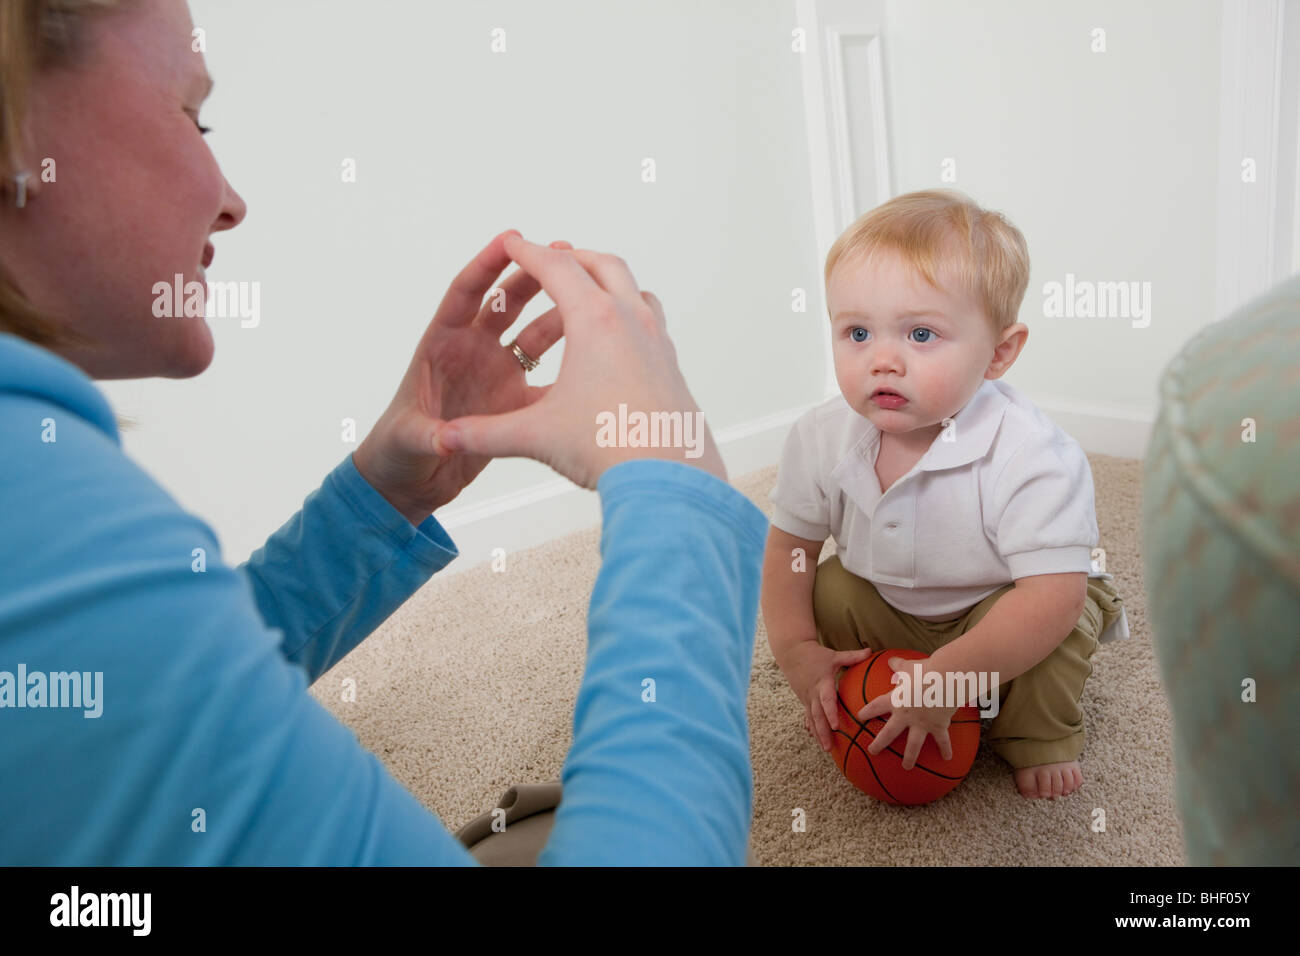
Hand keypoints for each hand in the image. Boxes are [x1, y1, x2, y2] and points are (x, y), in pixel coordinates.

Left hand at [352, 230, 571, 523]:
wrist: (412, 482)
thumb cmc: (396, 451)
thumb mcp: (407, 440)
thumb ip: (428, 436)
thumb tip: (444, 438)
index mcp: (441, 346)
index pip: (465, 295)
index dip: (486, 266)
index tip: (510, 239)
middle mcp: (474, 353)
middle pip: (507, 304)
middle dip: (534, 276)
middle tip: (562, 252)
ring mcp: (499, 374)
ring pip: (535, 335)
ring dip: (560, 315)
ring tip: (590, 296)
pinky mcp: (517, 402)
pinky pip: (550, 381)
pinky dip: (571, 370)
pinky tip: (598, 359)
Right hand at [435, 235, 727, 488]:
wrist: (669, 478)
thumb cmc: (609, 449)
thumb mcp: (537, 437)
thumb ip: (485, 434)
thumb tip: (446, 438)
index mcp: (594, 321)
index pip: (554, 268)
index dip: (526, 252)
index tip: (511, 243)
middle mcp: (630, 319)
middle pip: (599, 264)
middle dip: (569, 257)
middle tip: (545, 260)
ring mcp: (656, 338)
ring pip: (632, 288)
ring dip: (605, 281)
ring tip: (583, 293)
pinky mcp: (671, 362)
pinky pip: (649, 319)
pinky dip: (628, 312)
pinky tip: (615, 338)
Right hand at [777, 641, 875, 751]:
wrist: (792, 653)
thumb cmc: (816, 654)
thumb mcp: (834, 655)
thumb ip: (852, 656)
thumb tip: (870, 651)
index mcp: (821, 682)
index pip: (826, 700)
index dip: (830, 713)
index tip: (837, 726)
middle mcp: (813, 693)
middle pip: (817, 715)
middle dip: (823, 731)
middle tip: (829, 747)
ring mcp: (807, 698)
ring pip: (812, 719)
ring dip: (818, 734)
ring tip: (825, 749)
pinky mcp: (804, 700)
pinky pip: (808, 716)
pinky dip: (812, 728)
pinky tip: (815, 739)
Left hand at [858, 656, 958, 769]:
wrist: (946, 677)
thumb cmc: (926, 669)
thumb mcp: (909, 666)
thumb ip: (898, 666)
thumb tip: (891, 660)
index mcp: (896, 700)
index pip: (876, 707)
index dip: (867, 712)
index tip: (860, 718)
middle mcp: (906, 715)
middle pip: (889, 733)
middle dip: (879, 744)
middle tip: (872, 752)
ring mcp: (922, 723)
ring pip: (913, 744)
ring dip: (909, 757)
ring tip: (906, 767)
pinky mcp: (938, 726)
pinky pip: (942, 740)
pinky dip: (946, 749)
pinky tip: (947, 758)